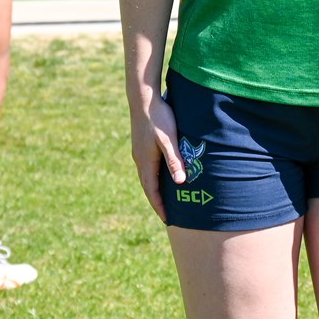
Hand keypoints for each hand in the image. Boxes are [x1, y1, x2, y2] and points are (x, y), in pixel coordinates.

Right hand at [130, 91, 185, 220]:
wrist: (143, 99)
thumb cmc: (159, 118)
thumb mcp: (169, 140)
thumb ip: (175, 160)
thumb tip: (179, 182)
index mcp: (146, 162)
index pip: (152, 190)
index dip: (159, 205)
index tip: (167, 219)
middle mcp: (139, 160)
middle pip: (148, 186)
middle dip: (156, 201)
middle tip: (166, 215)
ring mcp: (139, 152)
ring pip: (147, 176)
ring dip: (154, 189)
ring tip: (164, 199)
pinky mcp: (141, 145)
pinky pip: (147, 167)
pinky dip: (153, 177)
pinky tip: (160, 175)